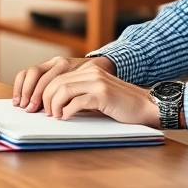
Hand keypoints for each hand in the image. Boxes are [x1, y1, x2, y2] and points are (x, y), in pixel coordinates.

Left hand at [44, 65, 160, 127]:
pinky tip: (67, 117)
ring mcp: (97, 82)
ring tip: (56, 116)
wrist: (146, 106)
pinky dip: (67, 111)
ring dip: (55, 105)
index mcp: (88, 70)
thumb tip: (53, 104)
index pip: (56, 77)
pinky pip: (77, 101)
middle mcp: (91, 72)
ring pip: (63, 90)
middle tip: (47, 113)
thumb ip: (78, 93)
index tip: (40, 106)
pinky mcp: (103, 94)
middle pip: (56, 82)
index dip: (44, 91)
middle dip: (46, 99)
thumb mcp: (96, 94)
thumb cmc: (120, 105)